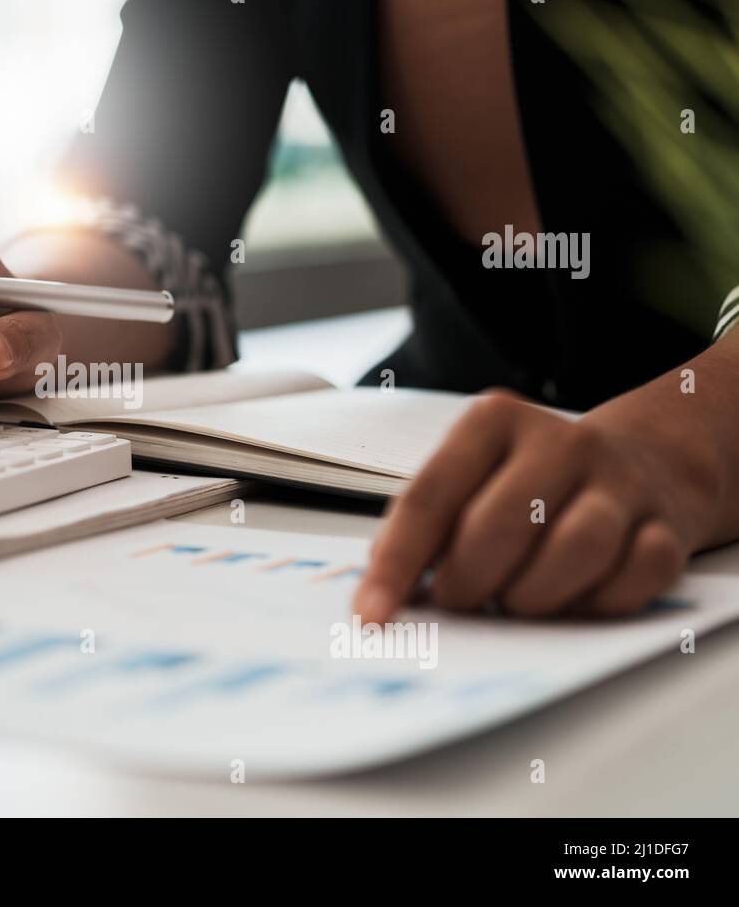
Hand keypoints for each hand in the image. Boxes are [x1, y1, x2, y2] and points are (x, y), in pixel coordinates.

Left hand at [353, 389, 720, 620]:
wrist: (646, 461)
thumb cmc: (530, 483)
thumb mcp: (470, 481)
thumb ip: (424, 531)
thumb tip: (379, 598)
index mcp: (493, 422)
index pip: (429, 497)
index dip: (396, 563)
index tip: (371, 615)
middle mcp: (560, 441)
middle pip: (499, 525)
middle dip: (469, 582)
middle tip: (460, 602)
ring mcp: (620, 481)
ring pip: (576, 548)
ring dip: (534, 596)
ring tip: (515, 604)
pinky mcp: (667, 524)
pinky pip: (636, 575)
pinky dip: (599, 602)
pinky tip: (576, 600)